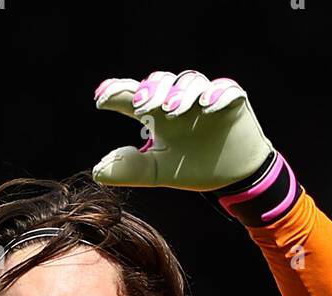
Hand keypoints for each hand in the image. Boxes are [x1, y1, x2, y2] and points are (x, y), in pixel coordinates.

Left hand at [92, 68, 273, 191]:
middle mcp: (180, 100)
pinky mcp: (233, 99)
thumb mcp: (159, 172)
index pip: (135, 96)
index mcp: (159, 114)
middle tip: (141, 106)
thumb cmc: (194, 167)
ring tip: (173, 110)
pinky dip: (216, 94)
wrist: (233, 177)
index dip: (117, 92)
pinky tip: (207, 105)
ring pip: (190, 82)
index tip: (100, 99)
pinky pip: (226, 88)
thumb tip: (97, 171)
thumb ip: (132, 169)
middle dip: (151, 90)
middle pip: (162, 82)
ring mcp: (206, 97)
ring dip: (181, 93)